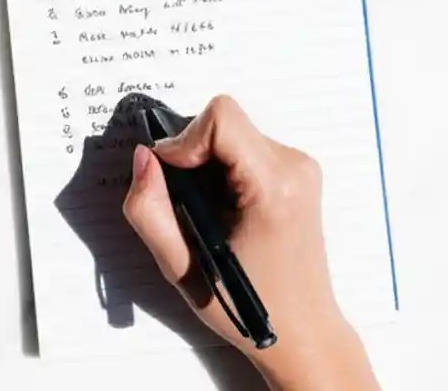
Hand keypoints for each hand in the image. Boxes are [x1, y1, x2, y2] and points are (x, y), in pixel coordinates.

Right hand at [123, 95, 377, 389]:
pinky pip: (246, 146)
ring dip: (207, 165)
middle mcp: (295, 167)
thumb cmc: (249, 306)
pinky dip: (223, 169)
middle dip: (192, 157)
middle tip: (189, 207)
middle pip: (224, 124)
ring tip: (209, 215)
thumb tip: (144, 158)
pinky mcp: (299, 173)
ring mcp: (301, 167)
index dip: (184, 141)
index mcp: (274, 187)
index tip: (174, 180)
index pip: (222, 118)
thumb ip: (149, 210)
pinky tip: (225, 211)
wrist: (303, 330)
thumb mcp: (182, 269)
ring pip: (232, 133)